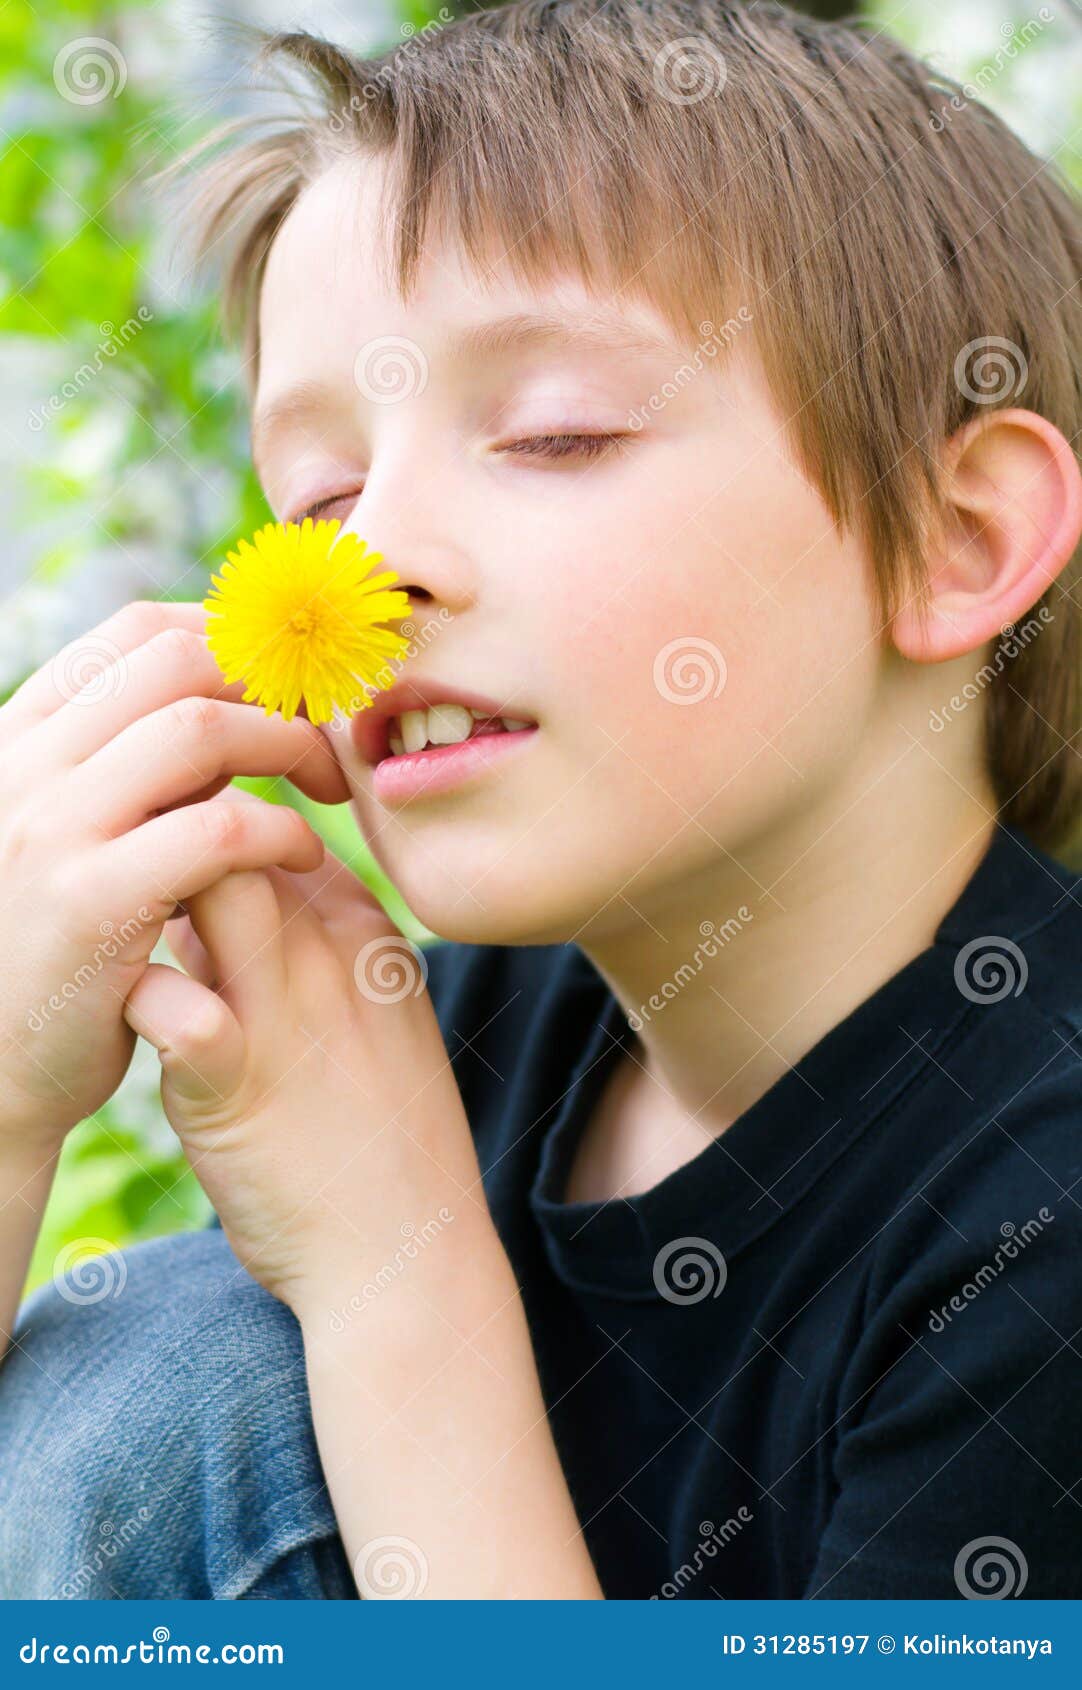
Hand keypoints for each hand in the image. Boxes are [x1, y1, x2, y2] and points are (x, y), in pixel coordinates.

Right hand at [0, 600, 347, 1150]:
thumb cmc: (47, 955)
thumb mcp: (68, 840)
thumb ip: (127, 774)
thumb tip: (234, 715)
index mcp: (19, 740)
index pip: (137, 634)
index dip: (234, 641)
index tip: (292, 686)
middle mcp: (25, 768)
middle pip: (175, 661)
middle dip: (271, 683)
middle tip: (323, 730)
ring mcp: (52, 830)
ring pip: (198, 730)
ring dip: (286, 746)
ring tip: (326, 788)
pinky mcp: (92, 903)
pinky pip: (216, 828)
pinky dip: (280, 829)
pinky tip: (302, 856)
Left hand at [121, 817, 483, 1312]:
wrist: (410, 1253)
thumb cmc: (382, 1137)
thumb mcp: (376, 1015)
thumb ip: (312, 950)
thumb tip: (229, 898)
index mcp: (368, 934)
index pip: (281, 826)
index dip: (217, 831)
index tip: (180, 870)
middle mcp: (332, 956)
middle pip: (240, 832)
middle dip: (177, 840)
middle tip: (135, 891)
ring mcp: (288, 1013)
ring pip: (207, 884)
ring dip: (148, 899)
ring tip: (122, 948)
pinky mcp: (235, 1083)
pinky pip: (168, 1001)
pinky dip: (135, 998)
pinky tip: (129, 1027)